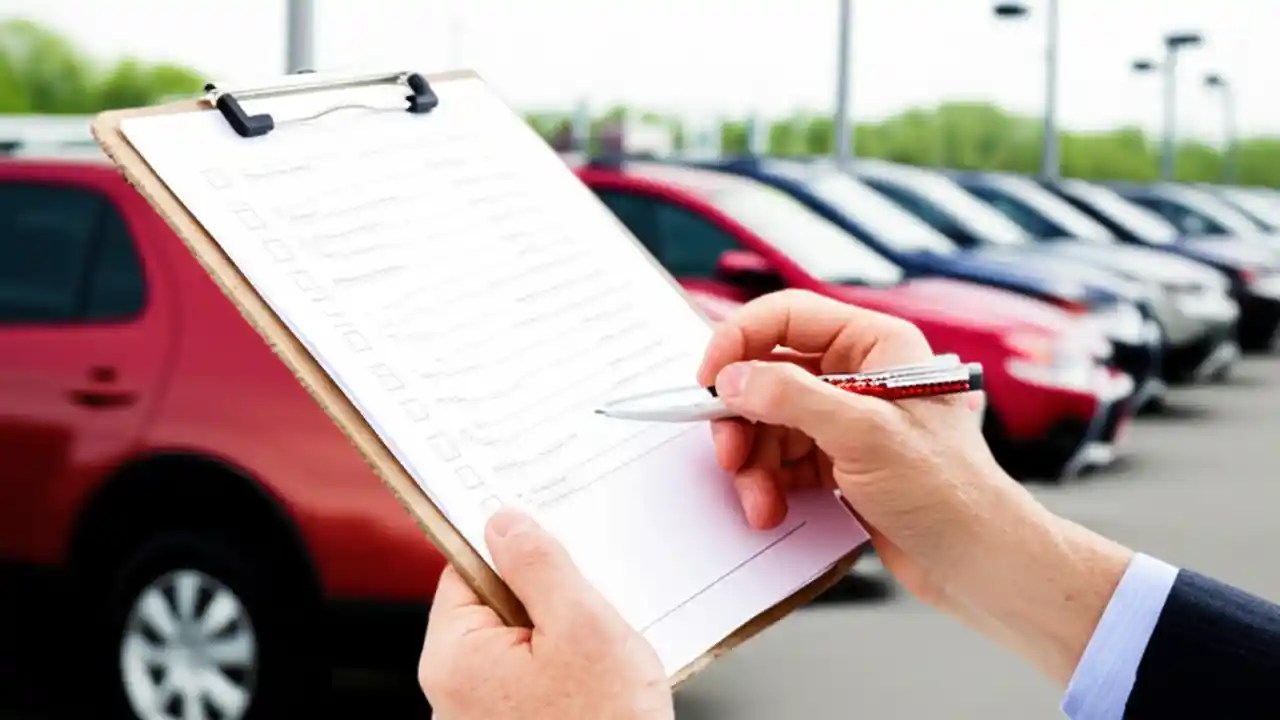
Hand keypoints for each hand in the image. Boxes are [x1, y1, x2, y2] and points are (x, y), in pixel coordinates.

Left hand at [418, 510, 672, 719]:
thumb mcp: (583, 626)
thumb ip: (539, 565)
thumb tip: (504, 522)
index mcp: (453, 657)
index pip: (467, 570)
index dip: (513, 553)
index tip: (549, 546)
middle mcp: (451, 694)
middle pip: (492, 608)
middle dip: (544, 601)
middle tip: (587, 615)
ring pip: (517, 646)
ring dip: (558, 639)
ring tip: (597, 660)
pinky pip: (527, 683)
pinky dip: (561, 674)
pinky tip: (594, 687)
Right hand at [698, 290, 1130, 683]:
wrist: (978, 562)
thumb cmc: (947, 491)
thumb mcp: (863, 435)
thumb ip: (791, 398)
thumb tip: (733, 378)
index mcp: (876, 344)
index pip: (788, 318)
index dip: (739, 341)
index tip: (709, 379)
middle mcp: (859, 373)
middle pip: (769, 374)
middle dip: (742, 417)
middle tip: (728, 453)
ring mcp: (847, 418)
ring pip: (768, 421)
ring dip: (752, 461)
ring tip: (757, 500)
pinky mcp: (839, 459)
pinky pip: (781, 457)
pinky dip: (767, 482)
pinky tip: (771, 508)